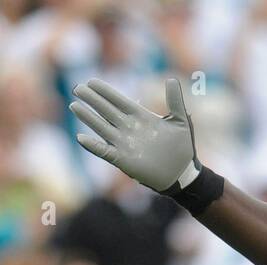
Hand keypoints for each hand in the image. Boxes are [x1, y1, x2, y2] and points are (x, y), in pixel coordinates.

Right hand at [70, 78, 198, 193]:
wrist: (183, 174)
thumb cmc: (182, 148)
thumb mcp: (181, 122)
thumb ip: (175, 101)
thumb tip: (171, 79)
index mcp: (140, 117)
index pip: (119, 101)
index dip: (105, 91)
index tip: (91, 81)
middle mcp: (128, 128)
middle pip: (106, 111)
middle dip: (92, 100)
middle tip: (78, 88)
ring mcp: (124, 143)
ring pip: (102, 127)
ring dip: (88, 117)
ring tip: (75, 106)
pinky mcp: (122, 159)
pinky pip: (104, 151)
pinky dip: (93, 146)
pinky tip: (81, 137)